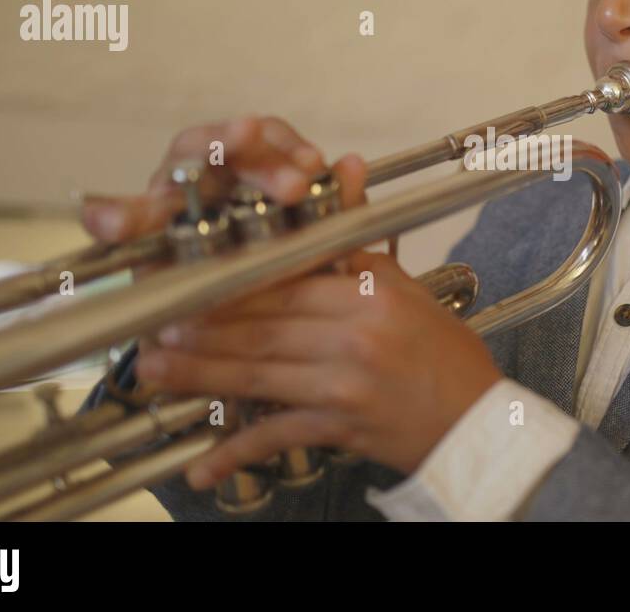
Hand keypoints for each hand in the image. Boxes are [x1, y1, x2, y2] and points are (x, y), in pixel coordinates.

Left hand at [77, 115, 503, 481]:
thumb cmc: (441, 353)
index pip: (286, 281)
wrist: (476, 423)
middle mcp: (354, 335)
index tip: (188, 284)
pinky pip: (280, 435)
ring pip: (259, 375)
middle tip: (153, 326)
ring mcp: (346, 385)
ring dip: (202, 375)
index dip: (231, 285)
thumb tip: (344, 166)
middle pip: (262, 327)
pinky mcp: (342, 429)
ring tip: (157, 370)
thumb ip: (360, 235)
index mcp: (369, 293)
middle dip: (201, 328)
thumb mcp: (405, 284)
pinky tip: (203, 464)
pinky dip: (239, 450)